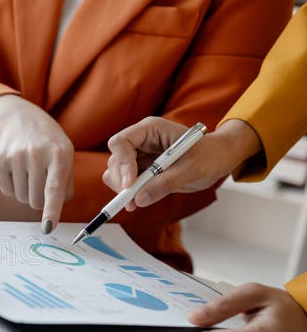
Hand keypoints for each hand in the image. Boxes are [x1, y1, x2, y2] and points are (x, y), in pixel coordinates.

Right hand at [0, 95, 73, 232]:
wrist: (21, 120)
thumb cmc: (49, 145)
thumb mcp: (65, 157)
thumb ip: (65, 185)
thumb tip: (54, 209)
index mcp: (59, 154)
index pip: (54, 188)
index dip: (51, 210)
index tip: (48, 227)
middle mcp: (36, 154)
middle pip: (35, 200)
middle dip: (39, 201)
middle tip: (41, 185)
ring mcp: (15, 156)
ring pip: (20, 197)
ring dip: (26, 192)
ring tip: (29, 172)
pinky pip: (6, 190)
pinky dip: (13, 187)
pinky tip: (17, 170)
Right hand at [103, 117, 261, 210]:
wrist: (216, 159)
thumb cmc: (209, 156)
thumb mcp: (191, 170)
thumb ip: (165, 184)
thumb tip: (139, 199)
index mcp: (151, 130)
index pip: (122, 142)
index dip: (122, 163)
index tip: (131, 184)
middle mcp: (140, 140)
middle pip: (115, 159)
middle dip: (121, 180)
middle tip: (132, 200)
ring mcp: (138, 155)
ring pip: (115, 172)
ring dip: (123, 189)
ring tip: (137, 202)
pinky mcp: (139, 170)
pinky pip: (124, 183)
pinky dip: (127, 194)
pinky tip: (138, 201)